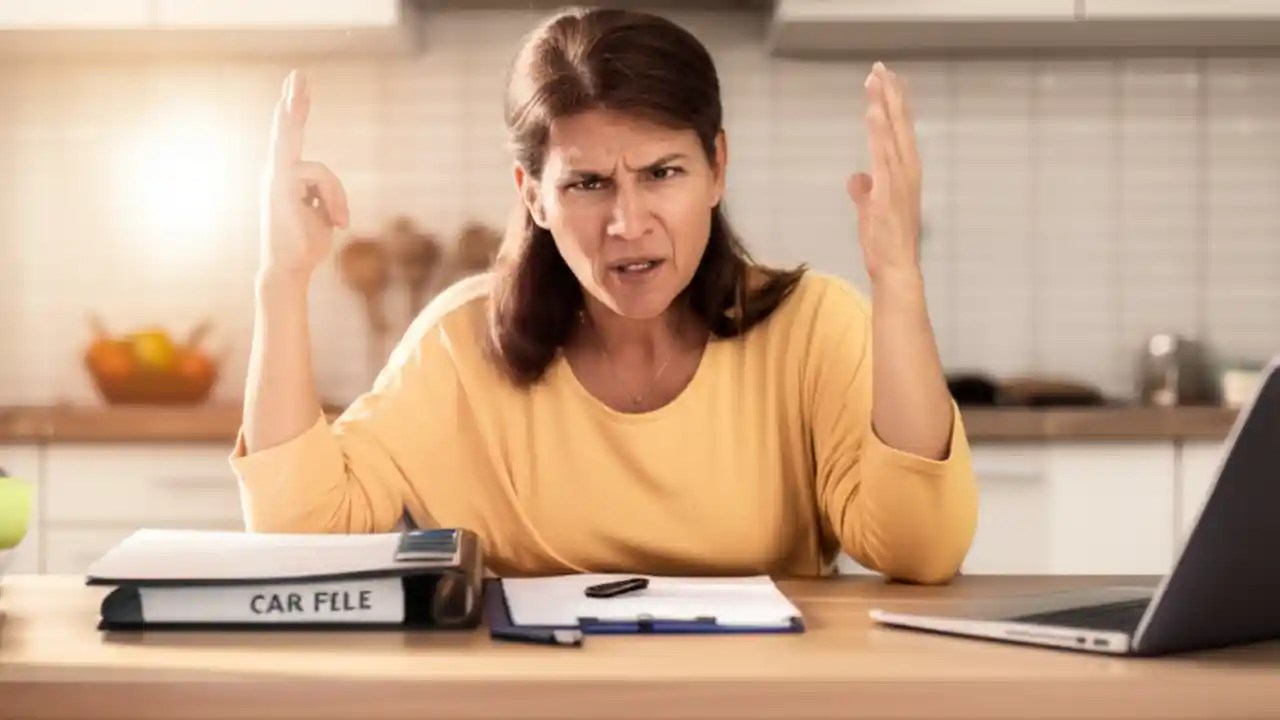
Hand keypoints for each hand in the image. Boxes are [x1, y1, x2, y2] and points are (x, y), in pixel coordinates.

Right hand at [260, 70, 349, 280]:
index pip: (290, 138)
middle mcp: (275, 173)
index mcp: (284, 176)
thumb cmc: (305, 245)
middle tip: (299, 75)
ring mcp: (275, 178)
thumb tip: (327, 189)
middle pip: (287, 131)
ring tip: (338, 222)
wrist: (288, 268)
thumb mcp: (322, 214)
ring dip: (336, 199)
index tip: (297, 88)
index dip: (294, 113)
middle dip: (294, 103)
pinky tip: (333, 220)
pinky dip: (332, 200)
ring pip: (321, 170)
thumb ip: (324, 194)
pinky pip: (319, 177)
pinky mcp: (281, 187)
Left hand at [847, 62, 921, 285]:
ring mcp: (899, 181)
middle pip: (899, 126)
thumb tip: (857, 178)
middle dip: (890, 96)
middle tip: (882, 68)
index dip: (894, 106)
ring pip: (891, 134)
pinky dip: (878, 134)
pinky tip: (873, 113)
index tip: (889, 81)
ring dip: (884, 106)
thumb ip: (864, 191)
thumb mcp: (869, 211)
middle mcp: (907, 172)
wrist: (895, 269)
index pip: (899, 132)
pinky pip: (882, 156)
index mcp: (904, 174)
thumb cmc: (885, 244)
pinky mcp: (888, 192)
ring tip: (876, 79)